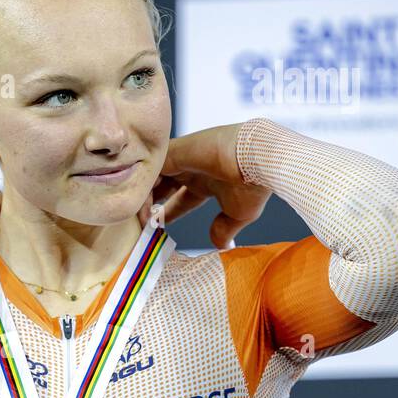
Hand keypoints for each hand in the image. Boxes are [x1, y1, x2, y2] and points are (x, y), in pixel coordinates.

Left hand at [135, 123, 271, 248]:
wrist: (258, 160)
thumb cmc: (254, 185)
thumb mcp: (238, 214)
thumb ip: (225, 229)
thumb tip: (222, 245)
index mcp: (207, 182)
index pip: (179, 198)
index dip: (168, 213)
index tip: (157, 228)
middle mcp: (192, 169)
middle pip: (162, 187)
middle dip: (151, 205)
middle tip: (142, 225)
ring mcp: (182, 159)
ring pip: (153, 177)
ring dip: (145, 198)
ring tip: (141, 220)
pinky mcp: (173, 152)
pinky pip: (150, 169)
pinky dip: (143, 187)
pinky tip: (140, 205)